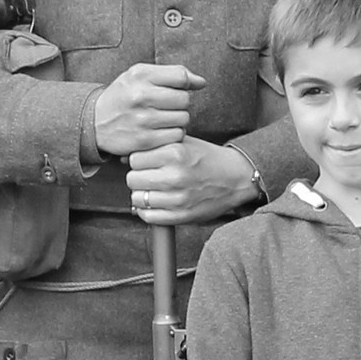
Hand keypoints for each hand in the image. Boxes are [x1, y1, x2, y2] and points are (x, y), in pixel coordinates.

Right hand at [90, 63, 203, 157]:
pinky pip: (176, 136)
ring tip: (163, 118)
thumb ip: (173, 74)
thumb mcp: (141, 76)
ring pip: (183, 119)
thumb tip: (202, 82)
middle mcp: (141, 96)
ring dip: (177, 120)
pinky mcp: (145, 140)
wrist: (95, 122)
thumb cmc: (124, 96)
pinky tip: (160, 130)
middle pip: (184, 99)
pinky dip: (172, 134)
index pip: (181, 76)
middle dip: (179, 103)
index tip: (177, 88)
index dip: (185, 83)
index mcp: (140, 75)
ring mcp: (143, 119)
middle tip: (166, 106)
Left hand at [126, 138, 259, 226]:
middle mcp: (175, 175)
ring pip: (138, 198)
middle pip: (132, 179)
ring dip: (143, 195)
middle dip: (139, 178)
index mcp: (175, 152)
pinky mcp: (182, 215)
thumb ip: (155, 146)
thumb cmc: (208, 158)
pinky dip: (148, 212)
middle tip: (150, 177)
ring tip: (155, 190)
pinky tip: (157, 204)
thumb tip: (123, 156)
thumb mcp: (183, 142)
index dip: (139, 161)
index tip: (148, 163)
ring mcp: (178, 198)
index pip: (134, 159)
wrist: (237, 177)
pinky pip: (149, 216)